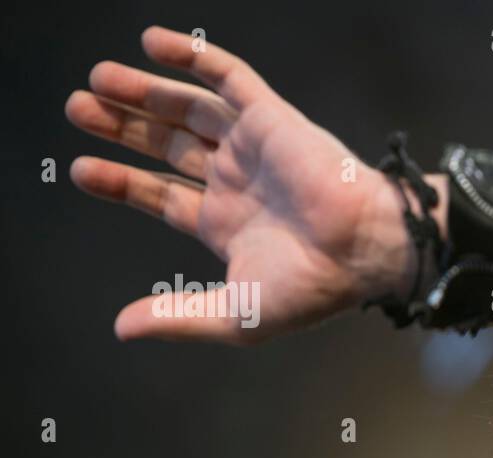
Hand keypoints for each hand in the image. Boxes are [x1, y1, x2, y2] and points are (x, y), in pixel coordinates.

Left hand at [65, 25, 446, 343]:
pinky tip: (150, 43)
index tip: (80, 170)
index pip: (162, 194)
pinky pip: (228, 77)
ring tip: (98, 78)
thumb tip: (120, 329)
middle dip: (123, 127)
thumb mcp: (237, 314)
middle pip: (167, 145)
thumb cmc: (313, 288)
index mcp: (228, 224)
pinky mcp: (271, 118)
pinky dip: (191, 56)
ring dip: (144, 91)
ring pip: (188, 108)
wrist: (364, 250)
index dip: (120, 181)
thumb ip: (178, 318)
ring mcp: (254, 147)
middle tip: (77, 109)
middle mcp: (237, 181)